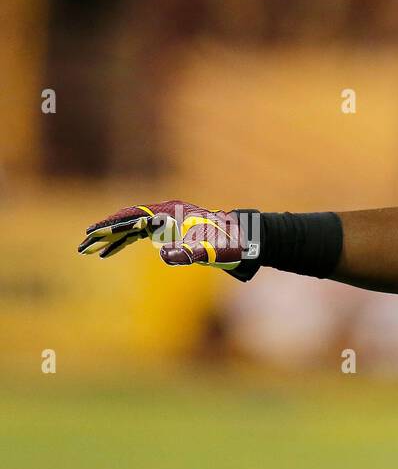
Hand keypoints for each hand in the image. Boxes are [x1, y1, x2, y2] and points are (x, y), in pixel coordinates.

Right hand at [78, 200, 246, 268]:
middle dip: (104, 233)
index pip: (134, 216)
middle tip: (82, 245)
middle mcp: (165, 213)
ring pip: (130, 227)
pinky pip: (138, 234)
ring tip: (89, 250)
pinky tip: (110, 252)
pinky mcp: (169, 230)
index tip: (92, 233)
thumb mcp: (209, 251)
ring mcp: (166, 221)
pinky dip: (123, 242)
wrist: (243, 241)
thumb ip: (187, 253)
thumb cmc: (227, 245)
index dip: (112, 225)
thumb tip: (163, 255)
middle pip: (127, 220)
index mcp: (171, 213)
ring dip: (110, 239)